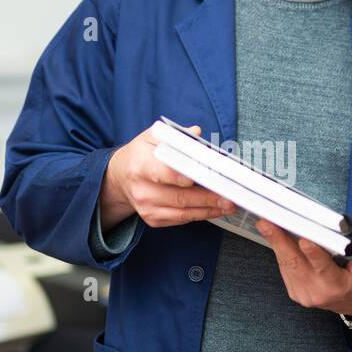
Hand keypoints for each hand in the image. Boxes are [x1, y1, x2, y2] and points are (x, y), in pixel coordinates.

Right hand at [99, 124, 234, 228]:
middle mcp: (141, 190)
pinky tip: (216, 209)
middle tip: (230, 195)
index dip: (177, 176)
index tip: (195, 177)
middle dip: (207, 197)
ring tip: (230, 204)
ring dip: (210, 209)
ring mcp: (146, 208)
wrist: (120, 177)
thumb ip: (175, 136)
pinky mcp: (153, 219)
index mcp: (140, 166)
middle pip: (179, 196)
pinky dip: (201, 214)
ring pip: (183, 212)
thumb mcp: (152, 138)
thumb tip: (196, 132)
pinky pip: (182, 219)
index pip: (160, 173)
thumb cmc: (141, 155)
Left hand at [257, 220, 351, 316]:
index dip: (313, 253)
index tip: (304, 239)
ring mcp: (303, 294)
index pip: (323, 268)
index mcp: (338, 286)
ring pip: (286, 264)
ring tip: (266, 224)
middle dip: (280, 241)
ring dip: (276, 243)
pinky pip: (285, 268)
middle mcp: (317, 292)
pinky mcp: (295, 292)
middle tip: (267, 222)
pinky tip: (275, 235)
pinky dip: (280, 251)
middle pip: (296, 264)